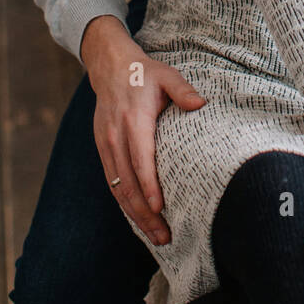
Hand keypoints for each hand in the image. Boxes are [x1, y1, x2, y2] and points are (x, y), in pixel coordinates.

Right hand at [81, 16, 206, 244]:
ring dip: (135, 214)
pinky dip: (125, 203)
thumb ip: (183, 90)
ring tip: (156, 236)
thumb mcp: (166, 74)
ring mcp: (106, 144)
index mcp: (134, 119)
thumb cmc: (145, 74)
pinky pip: (112, 182)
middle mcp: (116, 135)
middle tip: (165, 236)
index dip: (148, 184)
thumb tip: (201, 103)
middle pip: (128, 181)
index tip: (159, 207)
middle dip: (145, 212)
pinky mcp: (102, 149)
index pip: (140, 157)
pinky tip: (139, 220)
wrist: (110, 67)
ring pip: (119, 187)